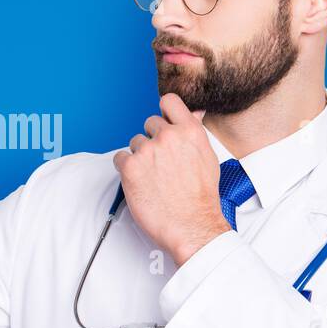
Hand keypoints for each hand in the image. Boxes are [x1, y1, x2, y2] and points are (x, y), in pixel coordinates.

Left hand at [112, 93, 230, 266]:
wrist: (192, 226)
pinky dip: (126, 169)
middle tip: (160, 163)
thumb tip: (194, 113)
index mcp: (190, 131)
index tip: (163, 122)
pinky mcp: (130, 167)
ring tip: (153, 177)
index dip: (164, 112)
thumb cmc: (201, 197)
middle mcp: (168, 136)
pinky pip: (120, 158)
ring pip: (135, 142)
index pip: (169, 101)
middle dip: (153, 140)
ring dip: (140, 156)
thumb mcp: (207, 157)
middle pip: (149, 123)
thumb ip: (194, 133)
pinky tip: (140, 182)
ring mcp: (148, 150)